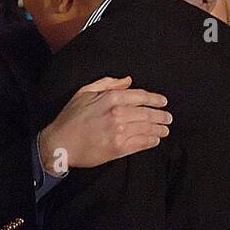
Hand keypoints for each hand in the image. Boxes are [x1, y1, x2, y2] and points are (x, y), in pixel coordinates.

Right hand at [38, 76, 171, 175]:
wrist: (60, 143)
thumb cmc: (71, 117)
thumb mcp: (85, 92)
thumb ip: (108, 83)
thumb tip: (128, 80)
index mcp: (111, 98)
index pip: (140, 96)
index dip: (155, 99)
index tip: (163, 102)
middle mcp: (118, 115)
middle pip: (147, 114)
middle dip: (161, 116)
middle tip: (168, 117)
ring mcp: (120, 133)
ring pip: (147, 129)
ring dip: (159, 129)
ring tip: (165, 129)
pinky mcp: (118, 149)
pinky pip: (140, 144)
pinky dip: (150, 142)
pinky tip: (155, 140)